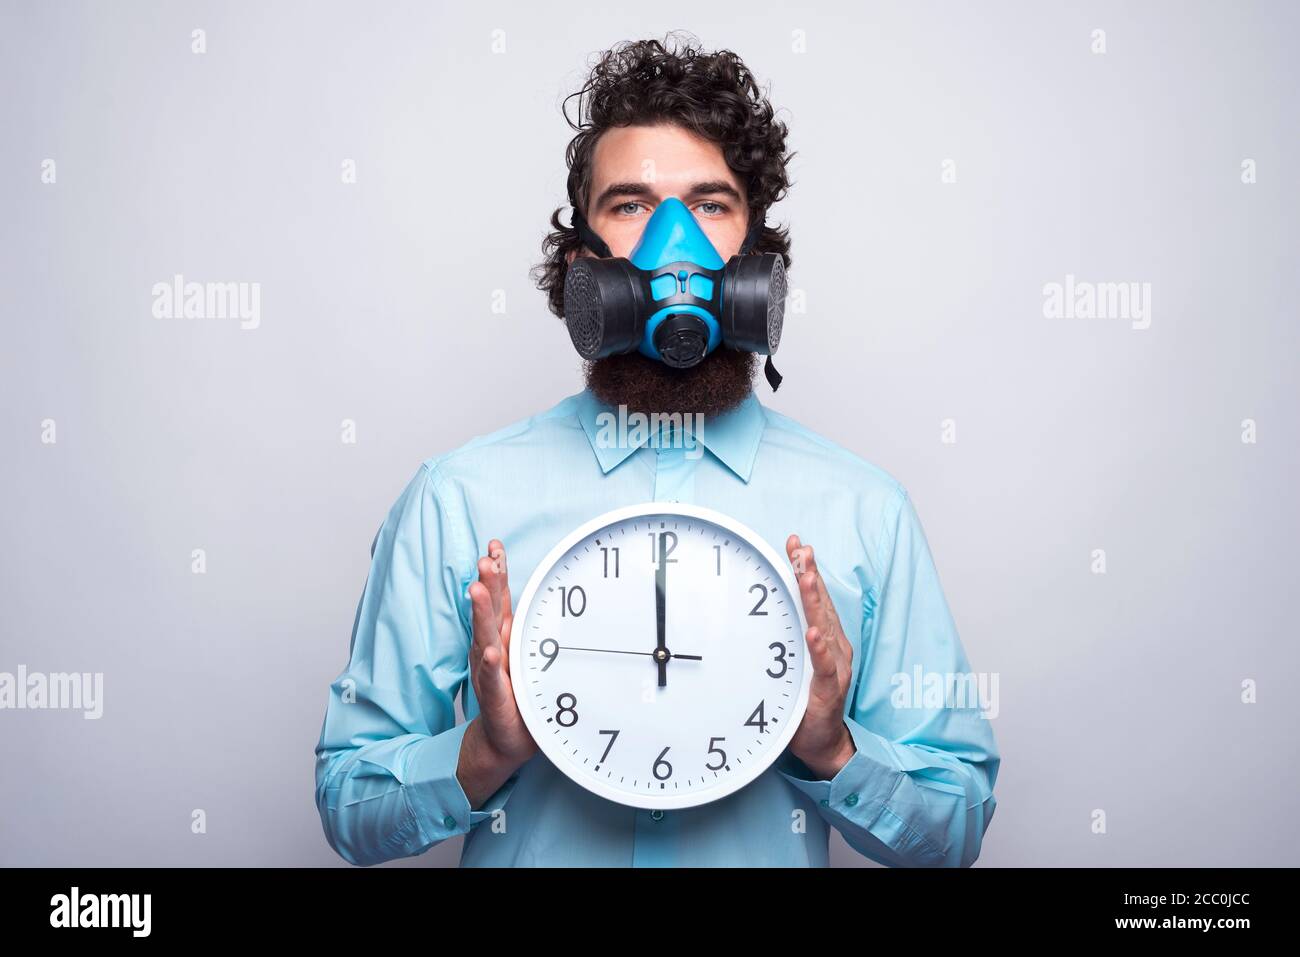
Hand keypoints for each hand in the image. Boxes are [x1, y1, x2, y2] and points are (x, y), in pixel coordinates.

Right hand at [459, 540, 537, 807]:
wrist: (506, 739)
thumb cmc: (520, 694)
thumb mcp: (529, 654)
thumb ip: (534, 627)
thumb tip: (556, 595)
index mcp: (502, 636)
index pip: (499, 597)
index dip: (496, 571)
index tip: (494, 545)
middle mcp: (491, 649)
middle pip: (489, 610)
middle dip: (487, 583)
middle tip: (484, 559)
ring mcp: (490, 673)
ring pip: (485, 637)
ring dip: (481, 613)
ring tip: (477, 591)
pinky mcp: (496, 698)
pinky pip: (493, 680)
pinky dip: (491, 665)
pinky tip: (490, 652)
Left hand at [785, 535, 856, 779]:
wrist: (821, 745)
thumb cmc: (801, 704)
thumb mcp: (787, 665)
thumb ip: (779, 640)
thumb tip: (747, 617)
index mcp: (823, 639)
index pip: (813, 597)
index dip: (805, 568)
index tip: (794, 542)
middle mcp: (833, 647)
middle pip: (820, 603)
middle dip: (809, 572)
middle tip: (799, 547)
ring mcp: (834, 667)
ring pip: (825, 627)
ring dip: (815, 601)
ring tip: (807, 576)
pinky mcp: (827, 690)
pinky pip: (824, 666)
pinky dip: (819, 648)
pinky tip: (814, 632)